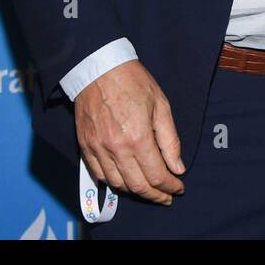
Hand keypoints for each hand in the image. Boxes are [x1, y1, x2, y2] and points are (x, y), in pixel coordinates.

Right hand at [75, 59, 185, 204]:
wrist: (99, 68)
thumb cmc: (133, 82)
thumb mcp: (161, 105)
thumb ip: (170, 140)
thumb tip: (178, 168)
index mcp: (138, 138)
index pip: (156, 176)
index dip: (170, 187)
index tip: (178, 188)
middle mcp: (117, 149)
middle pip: (138, 186)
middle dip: (155, 195)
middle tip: (166, 196)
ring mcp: (98, 149)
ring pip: (118, 184)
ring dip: (136, 191)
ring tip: (148, 189)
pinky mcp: (85, 147)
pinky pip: (99, 175)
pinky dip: (114, 183)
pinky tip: (125, 180)